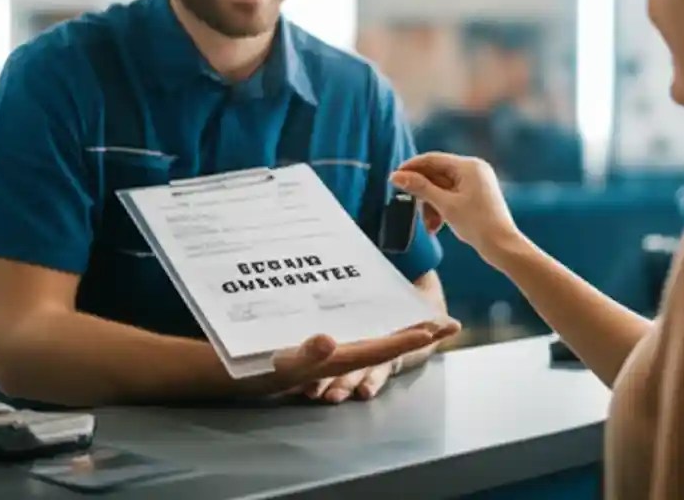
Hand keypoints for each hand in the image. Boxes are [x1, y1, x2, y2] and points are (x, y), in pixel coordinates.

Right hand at [257, 320, 457, 397]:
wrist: (236, 369)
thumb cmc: (260, 365)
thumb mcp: (282, 360)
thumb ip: (306, 354)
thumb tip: (328, 341)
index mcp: (340, 358)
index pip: (383, 347)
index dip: (410, 337)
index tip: (438, 328)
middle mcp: (342, 356)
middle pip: (387, 343)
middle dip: (416, 332)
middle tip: (448, 324)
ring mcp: (333, 352)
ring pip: (374, 339)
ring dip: (398, 328)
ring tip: (423, 318)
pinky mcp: (321, 346)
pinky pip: (354, 334)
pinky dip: (371, 324)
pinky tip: (376, 314)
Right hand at [390, 152, 519, 256]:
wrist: (502, 246)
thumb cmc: (477, 224)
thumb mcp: (444, 205)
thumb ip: (420, 188)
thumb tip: (396, 176)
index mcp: (469, 166)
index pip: (432, 159)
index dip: (411, 168)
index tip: (394, 178)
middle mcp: (474, 170)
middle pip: (437, 174)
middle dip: (422, 193)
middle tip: (405, 203)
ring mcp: (476, 183)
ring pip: (442, 188)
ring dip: (430, 204)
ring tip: (427, 225)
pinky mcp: (475, 196)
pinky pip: (451, 196)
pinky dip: (440, 208)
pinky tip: (436, 226)